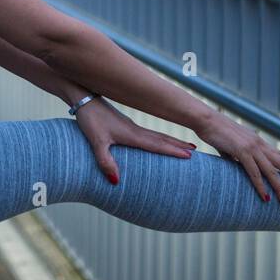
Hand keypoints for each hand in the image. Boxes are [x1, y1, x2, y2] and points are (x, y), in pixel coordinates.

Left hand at [73, 97, 195, 184]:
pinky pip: (148, 134)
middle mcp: (135, 130)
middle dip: (178, 146)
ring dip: (172, 141)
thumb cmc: (90, 119)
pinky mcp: (125, 125)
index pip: (157, 144)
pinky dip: (160, 138)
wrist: (84, 98)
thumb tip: (116, 181)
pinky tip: (159, 140)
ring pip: (157, 135)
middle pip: (162, 139)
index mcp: (131, 134)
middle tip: (196, 152)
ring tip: (186, 145)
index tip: (190, 155)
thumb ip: (105, 161)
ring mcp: (131, 126)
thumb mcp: (95, 142)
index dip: (173, 150)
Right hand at [191, 110, 279, 203]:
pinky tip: (265, 196)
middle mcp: (259, 145)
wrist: (206, 120)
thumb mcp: (231, 145)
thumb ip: (236, 155)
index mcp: (258, 142)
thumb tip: (234, 163)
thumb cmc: (216, 131)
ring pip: (271, 171)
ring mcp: (251, 148)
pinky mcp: (241, 151)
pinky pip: (253, 171)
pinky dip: (260, 185)